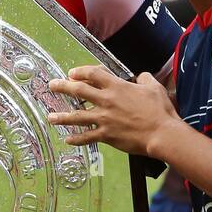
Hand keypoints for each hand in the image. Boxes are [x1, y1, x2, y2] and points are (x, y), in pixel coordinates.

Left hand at [47, 65, 178, 157]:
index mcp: (117, 86)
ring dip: (61, 116)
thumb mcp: (154, 87)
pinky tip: (67, 140)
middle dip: (62, 87)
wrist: (161, 133)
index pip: (92, 74)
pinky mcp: (106, 135)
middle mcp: (106, 101)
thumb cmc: (160, 111)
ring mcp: (104, 119)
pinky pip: (87, 137)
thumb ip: (144, 79)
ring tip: (50, 117)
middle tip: (52, 86)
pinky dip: (76, 139)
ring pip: (77, 116)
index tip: (72, 73)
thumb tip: (141, 76)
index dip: (80, 71)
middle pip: (78, 90)